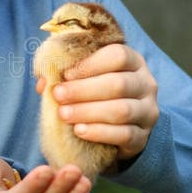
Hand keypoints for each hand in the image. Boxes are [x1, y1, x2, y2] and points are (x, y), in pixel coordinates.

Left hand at [38, 43, 158, 161]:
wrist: (119, 129)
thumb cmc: (97, 94)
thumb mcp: (84, 78)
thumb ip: (65, 74)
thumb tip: (44, 81)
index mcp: (133, 62)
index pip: (118, 55)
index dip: (90, 64)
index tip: (66, 74)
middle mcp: (145, 84)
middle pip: (118, 84)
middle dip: (84, 90)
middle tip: (59, 95)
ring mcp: (147, 111)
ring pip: (121, 110)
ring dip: (88, 112)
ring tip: (64, 114)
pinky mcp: (143, 137)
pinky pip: (124, 134)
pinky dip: (99, 133)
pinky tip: (80, 131)